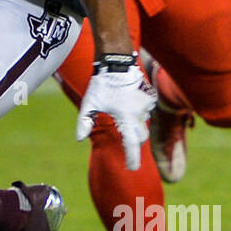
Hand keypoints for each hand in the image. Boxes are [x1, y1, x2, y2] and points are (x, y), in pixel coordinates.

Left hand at [76, 53, 156, 170]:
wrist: (117, 63)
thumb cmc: (101, 85)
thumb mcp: (89, 104)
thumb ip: (84, 123)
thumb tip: (79, 139)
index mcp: (125, 118)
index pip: (131, 145)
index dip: (132, 159)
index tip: (132, 168)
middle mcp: (139, 114)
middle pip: (140, 137)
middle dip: (133, 141)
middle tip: (123, 136)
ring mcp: (147, 106)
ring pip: (143, 123)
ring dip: (135, 122)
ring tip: (122, 107)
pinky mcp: (151, 98)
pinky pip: (146, 110)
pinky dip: (139, 110)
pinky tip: (128, 99)